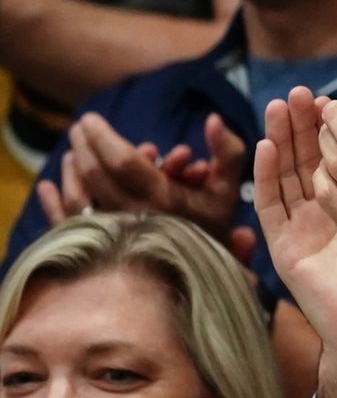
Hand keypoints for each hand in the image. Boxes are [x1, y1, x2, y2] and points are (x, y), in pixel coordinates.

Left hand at [36, 112, 246, 241]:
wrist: (204, 279)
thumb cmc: (214, 230)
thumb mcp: (229, 189)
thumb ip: (228, 152)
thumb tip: (213, 118)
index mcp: (164, 199)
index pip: (122, 160)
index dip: (102, 136)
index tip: (91, 119)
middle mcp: (135, 217)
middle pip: (94, 174)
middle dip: (83, 145)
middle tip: (79, 127)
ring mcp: (113, 236)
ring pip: (76, 196)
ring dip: (70, 168)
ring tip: (71, 153)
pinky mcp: (98, 251)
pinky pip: (66, 224)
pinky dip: (52, 202)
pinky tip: (47, 185)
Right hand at [255, 88, 336, 397]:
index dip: (333, 130)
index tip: (335, 98)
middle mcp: (322, 216)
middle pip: (307, 161)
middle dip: (303, 126)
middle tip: (303, 92)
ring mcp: (300, 231)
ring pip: (285, 176)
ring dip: (281, 140)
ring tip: (281, 106)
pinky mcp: (284, 249)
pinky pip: (270, 207)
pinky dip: (266, 176)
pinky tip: (267, 147)